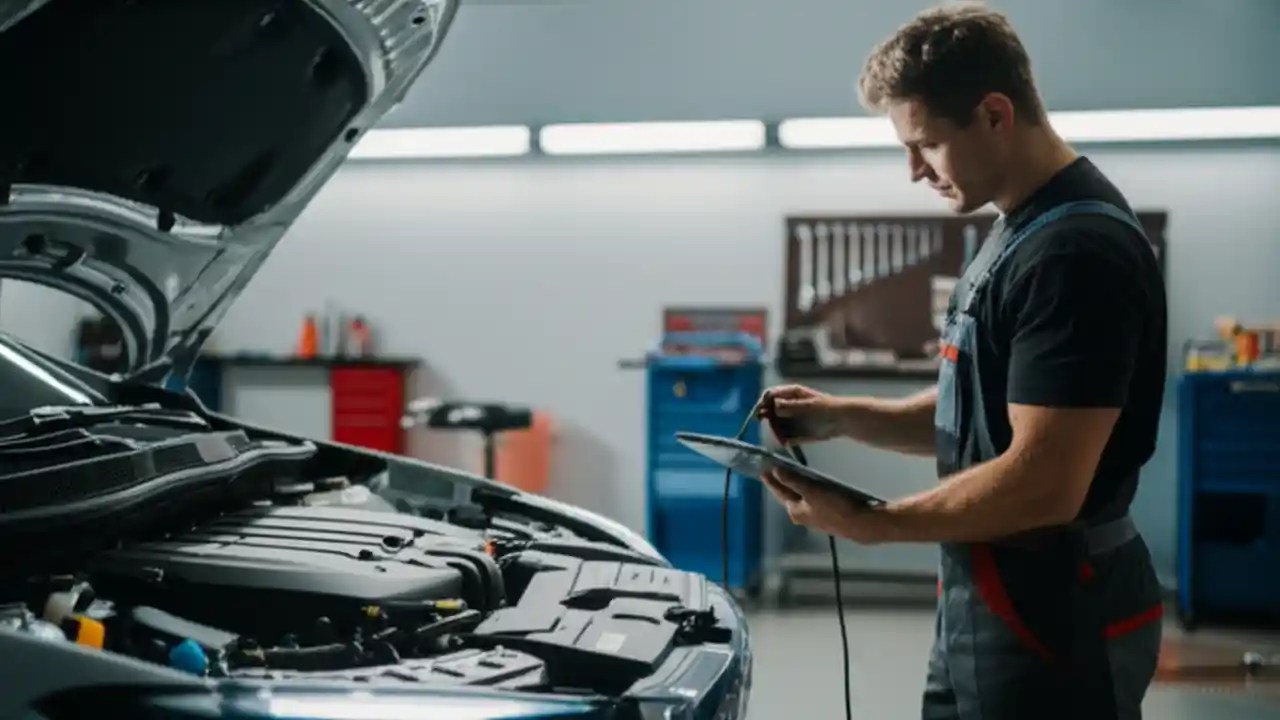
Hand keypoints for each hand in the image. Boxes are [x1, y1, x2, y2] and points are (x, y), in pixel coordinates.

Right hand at [757, 384, 844, 442]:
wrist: (841, 420)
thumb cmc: (826, 408)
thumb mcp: (808, 405)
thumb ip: (791, 406)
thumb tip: (774, 406)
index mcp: (789, 393)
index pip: (769, 395)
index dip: (763, 402)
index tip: (760, 411)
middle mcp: (786, 406)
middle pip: (769, 410)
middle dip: (766, 417)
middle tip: (768, 425)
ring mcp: (789, 419)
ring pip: (775, 425)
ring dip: (774, 431)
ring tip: (781, 437)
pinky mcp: (793, 432)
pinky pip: (783, 436)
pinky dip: (783, 440)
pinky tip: (787, 442)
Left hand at [761, 469, 892, 543]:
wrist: (859, 524)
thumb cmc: (833, 507)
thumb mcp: (811, 491)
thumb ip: (792, 481)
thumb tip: (775, 471)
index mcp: (794, 511)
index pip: (779, 492)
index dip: (772, 481)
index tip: (763, 470)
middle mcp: (801, 516)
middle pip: (788, 496)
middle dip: (782, 484)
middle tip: (775, 470)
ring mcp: (814, 517)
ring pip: (800, 498)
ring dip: (795, 486)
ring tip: (791, 473)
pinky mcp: (826, 515)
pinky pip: (811, 499)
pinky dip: (808, 490)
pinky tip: (811, 484)